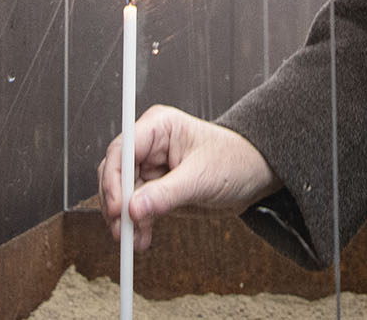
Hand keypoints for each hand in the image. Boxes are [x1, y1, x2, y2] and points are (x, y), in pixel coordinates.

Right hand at [98, 106, 278, 248]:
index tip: (117, 207)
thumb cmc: (234, 161)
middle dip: (117, 203)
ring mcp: (151, 167)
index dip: (113, 178)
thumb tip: (133, 209)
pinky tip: (142, 238)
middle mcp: (150, 144)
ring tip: (134, 240)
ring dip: (125, 219)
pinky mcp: (155, 187)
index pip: (122, 150)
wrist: (253, 176)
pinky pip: (134, 207)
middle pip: (115, 173)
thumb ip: (166, 194)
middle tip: (122, 230)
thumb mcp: (201, 177)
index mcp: (159, 127)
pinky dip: (135, 224)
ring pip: (122, 194)